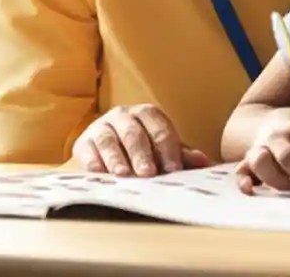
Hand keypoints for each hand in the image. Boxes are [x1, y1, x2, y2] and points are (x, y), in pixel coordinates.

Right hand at [71, 104, 211, 176]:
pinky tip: (100, 172)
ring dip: (117, 157)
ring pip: (109, 139)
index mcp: (147, 114)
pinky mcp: (84, 142)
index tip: (174, 168)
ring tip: (124, 174)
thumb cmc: (142, 150)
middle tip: (148, 173)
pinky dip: (94, 161)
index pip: (159, 128)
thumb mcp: (162, 151)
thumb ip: (181, 155)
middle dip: (142, 154)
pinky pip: (88, 149)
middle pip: (134, 133)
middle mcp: (123, 115)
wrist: (106, 151)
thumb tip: (206, 163)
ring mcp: (101, 127)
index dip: (168, 149)